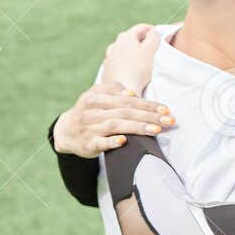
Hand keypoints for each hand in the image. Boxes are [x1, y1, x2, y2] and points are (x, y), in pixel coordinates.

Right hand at [52, 29, 172, 157]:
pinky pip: (101, 142)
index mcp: (95, 97)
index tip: (166, 109)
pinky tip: (124, 141)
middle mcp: (92, 111)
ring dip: (137, 127)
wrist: (65, 132)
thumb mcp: (96, 96)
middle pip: (125, 112)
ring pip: (115, 125)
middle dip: (149, 115)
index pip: (126, 100)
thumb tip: (132, 93)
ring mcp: (89, 128)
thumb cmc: (89, 112)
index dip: (147, 104)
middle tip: (168, 121)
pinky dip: (112, 142)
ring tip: (156, 130)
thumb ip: (113, 90)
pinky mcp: (88, 144)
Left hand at [102, 23, 160, 92]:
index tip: (162, 38)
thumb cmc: (138, 70)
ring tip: (144, 65)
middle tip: (155, 52)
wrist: (123, 91)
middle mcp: (114, 44)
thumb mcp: (151, 50)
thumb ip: (154, 37)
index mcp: (125, 36)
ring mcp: (109, 57)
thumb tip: (154, 31)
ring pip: (125, 51)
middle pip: (133, 39)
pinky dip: (127, 65)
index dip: (155, 31)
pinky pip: (120, 63)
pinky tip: (133, 73)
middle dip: (144, 43)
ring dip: (134, 54)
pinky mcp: (107, 70)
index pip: (142, 27)